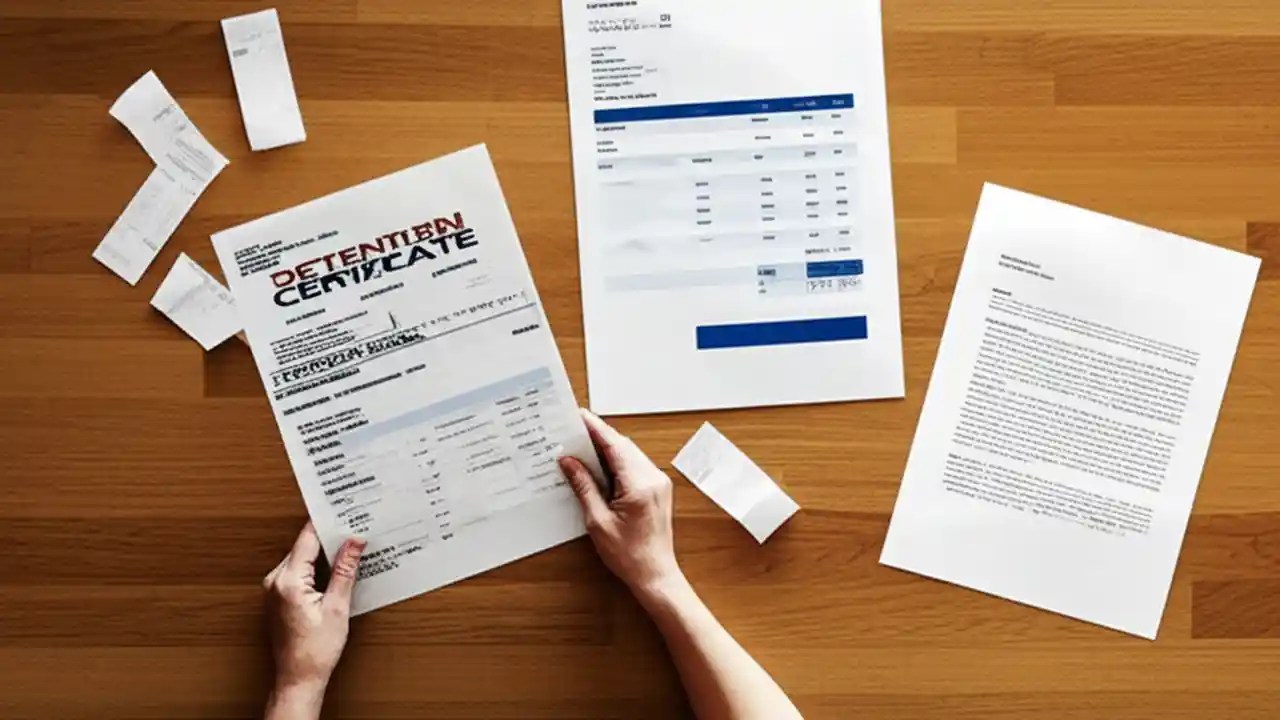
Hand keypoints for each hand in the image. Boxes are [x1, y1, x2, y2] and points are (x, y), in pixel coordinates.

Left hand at [262, 523, 365, 718]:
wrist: (298, 679)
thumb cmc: (315, 651)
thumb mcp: (337, 607)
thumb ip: (345, 570)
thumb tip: (354, 542)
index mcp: (288, 581)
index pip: (307, 538)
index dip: (327, 523)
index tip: (343, 513)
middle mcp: (275, 581)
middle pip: (304, 546)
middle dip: (329, 539)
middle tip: (353, 533)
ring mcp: (273, 589)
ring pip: (301, 558)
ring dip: (323, 554)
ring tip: (347, 554)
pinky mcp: (277, 595)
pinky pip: (297, 571)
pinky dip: (315, 568)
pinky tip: (333, 573)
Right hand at [559, 409, 684, 602]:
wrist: (656, 575)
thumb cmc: (629, 555)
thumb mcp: (598, 521)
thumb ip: (583, 487)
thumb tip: (569, 462)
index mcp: (639, 485)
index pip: (614, 445)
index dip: (595, 428)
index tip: (579, 416)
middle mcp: (653, 479)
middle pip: (623, 446)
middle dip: (599, 436)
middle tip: (574, 431)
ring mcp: (658, 483)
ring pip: (630, 454)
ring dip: (608, 449)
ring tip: (583, 447)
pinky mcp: (658, 489)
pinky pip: (636, 466)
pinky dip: (617, 461)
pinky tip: (600, 466)